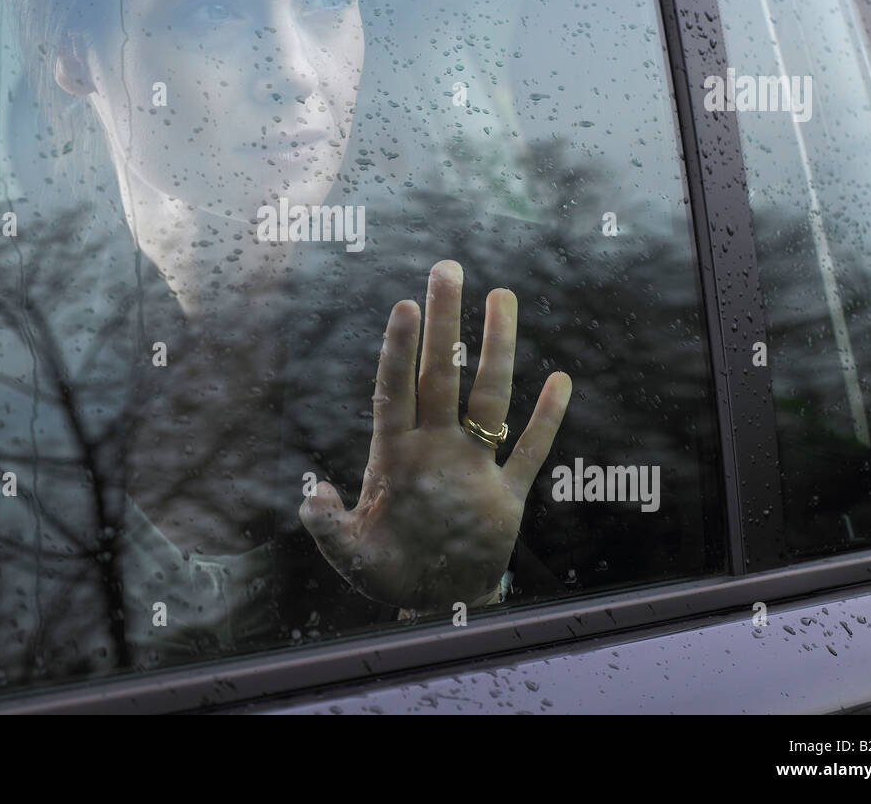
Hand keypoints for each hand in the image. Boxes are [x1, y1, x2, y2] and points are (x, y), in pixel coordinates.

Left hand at [299, 259, 571, 612]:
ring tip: (501, 297)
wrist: (433, 603)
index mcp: (394, 457)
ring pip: (489, 398)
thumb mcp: (350, 555)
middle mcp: (434, 449)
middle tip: (447, 268)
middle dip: (445, 323)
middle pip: (442, 375)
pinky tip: (558, 380)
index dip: (399, 351)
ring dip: (497, 350)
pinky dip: (545, 420)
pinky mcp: (505, 497)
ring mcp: (472, 467)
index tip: (403, 306)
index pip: (396, 391)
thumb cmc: (386, 574)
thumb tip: (311, 493)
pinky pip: (529, 451)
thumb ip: (328, 527)